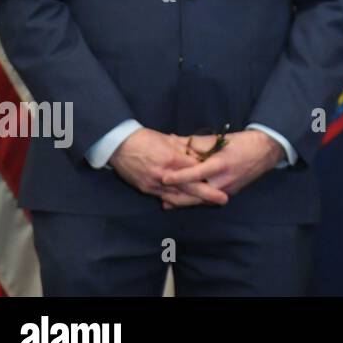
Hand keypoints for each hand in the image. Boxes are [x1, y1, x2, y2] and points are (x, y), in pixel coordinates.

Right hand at [109, 128, 228, 205]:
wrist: (119, 146)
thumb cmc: (146, 139)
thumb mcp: (169, 140)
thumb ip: (185, 149)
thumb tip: (201, 155)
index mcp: (172, 159)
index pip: (196, 170)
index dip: (210, 176)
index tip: (223, 179)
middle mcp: (165, 174)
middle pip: (190, 187)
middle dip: (208, 194)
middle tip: (223, 199)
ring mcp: (155, 184)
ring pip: (178, 197)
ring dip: (194, 201)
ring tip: (209, 203)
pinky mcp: (147, 189)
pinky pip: (165, 198)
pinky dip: (177, 201)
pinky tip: (187, 203)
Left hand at [159, 130, 284, 208]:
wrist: (266, 151)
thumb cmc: (243, 142)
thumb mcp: (219, 139)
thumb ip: (195, 143)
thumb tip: (173, 140)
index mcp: (221, 164)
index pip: (196, 173)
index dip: (179, 176)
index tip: (164, 178)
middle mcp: (224, 180)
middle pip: (196, 194)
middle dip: (177, 197)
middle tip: (159, 198)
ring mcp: (228, 189)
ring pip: (202, 200)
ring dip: (185, 201)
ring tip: (167, 203)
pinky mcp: (230, 193)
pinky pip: (210, 199)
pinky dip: (197, 200)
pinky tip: (185, 201)